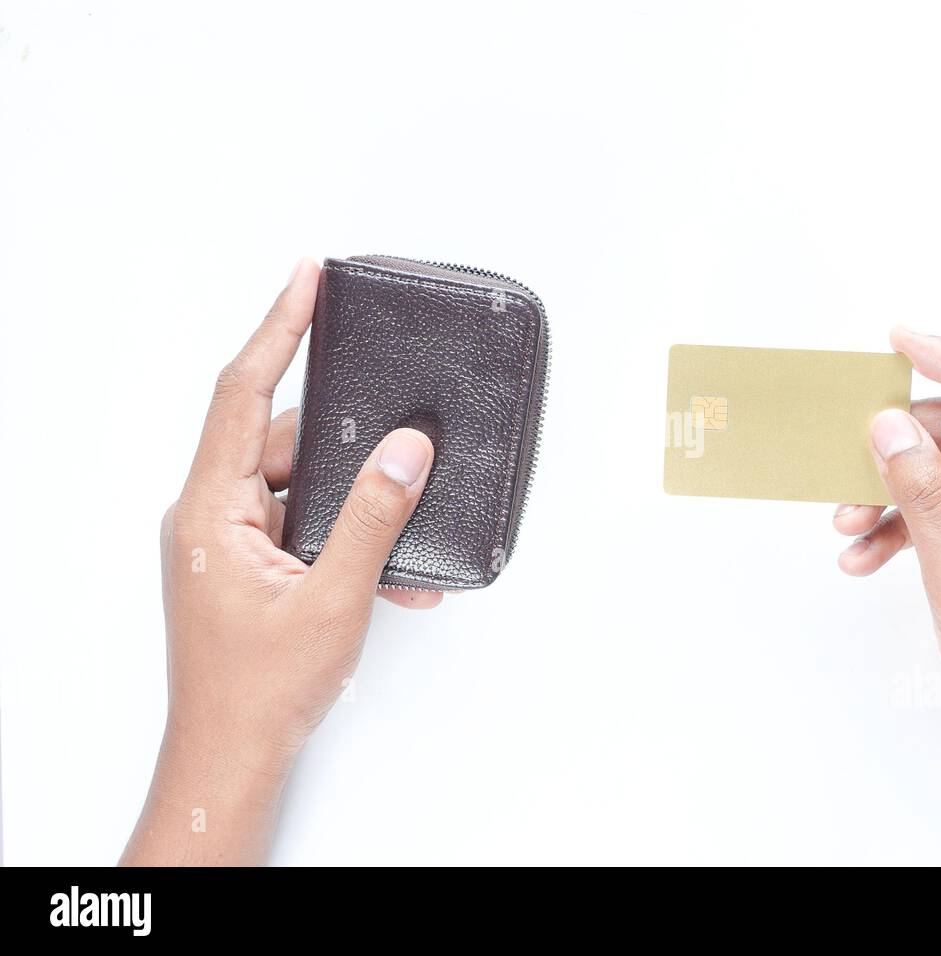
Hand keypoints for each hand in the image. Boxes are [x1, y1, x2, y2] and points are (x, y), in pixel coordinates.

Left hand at [123, 259, 437, 865]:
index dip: (277, 328)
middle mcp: (212, 516)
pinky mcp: (251, 565)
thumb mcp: (334, 598)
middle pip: (284, 442)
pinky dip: (349, 541)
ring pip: (302, 488)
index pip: (241, 393)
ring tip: (401, 539)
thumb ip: (374, 515)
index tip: (307, 278)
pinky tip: (393, 574)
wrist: (231, 757)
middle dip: (348, 448)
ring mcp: (230, 542)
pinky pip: (306, 527)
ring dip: (357, 508)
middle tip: (401, 441)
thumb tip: (406, 449)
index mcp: (211, 511)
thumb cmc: (261, 691)